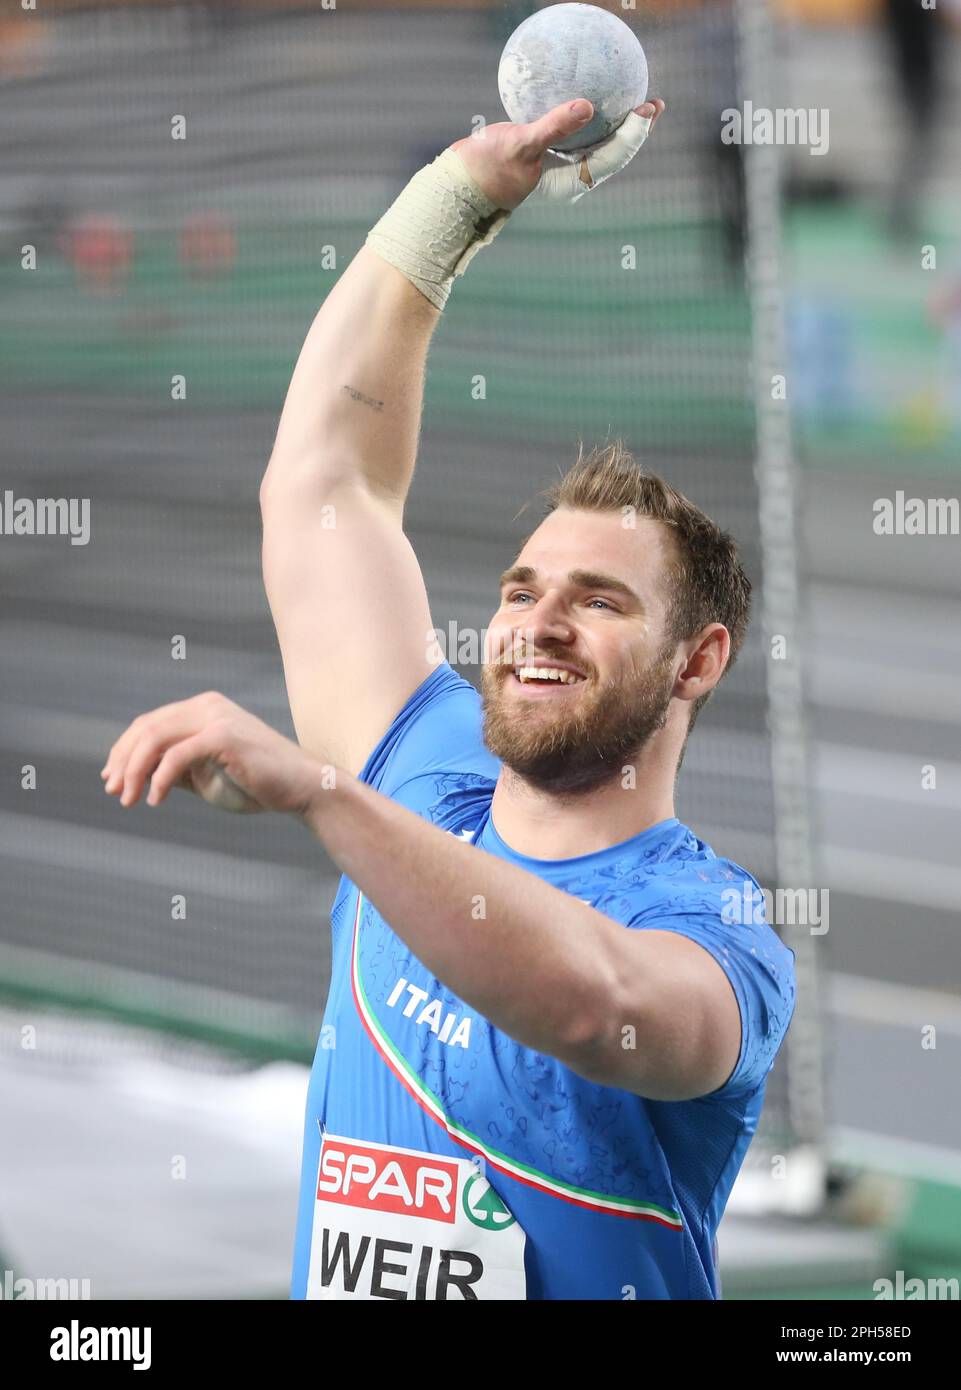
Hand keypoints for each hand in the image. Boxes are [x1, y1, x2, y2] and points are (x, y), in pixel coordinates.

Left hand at [100, 691, 327, 815]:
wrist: (302, 788)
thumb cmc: (257, 784)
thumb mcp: (205, 775)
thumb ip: (175, 768)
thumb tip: (136, 775)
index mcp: (202, 709)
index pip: (149, 724)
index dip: (123, 751)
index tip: (111, 780)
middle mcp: (207, 705)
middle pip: (146, 728)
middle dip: (123, 762)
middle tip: (114, 793)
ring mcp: (215, 717)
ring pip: (155, 738)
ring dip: (134, 771)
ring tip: (128, 800)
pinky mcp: (223, 736)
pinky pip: (177, 755)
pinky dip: (160, 779)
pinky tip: (156, 800)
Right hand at [451, 97, 664, 210]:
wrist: (461, 182)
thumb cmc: (487, 169)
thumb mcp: (520, 144)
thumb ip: (554, 126)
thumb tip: (587, 106)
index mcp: (571, 182)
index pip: (612, 157)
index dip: (634, 134)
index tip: (646, 108)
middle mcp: (571, 176)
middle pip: (613, 151)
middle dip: (635, 128)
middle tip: (653, 102)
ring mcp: (560, 166)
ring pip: (597, 142)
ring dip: (616, 121)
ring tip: (632, 96)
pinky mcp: (548, 154)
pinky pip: (575, 131)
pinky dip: (586, 114)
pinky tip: (585, 91)